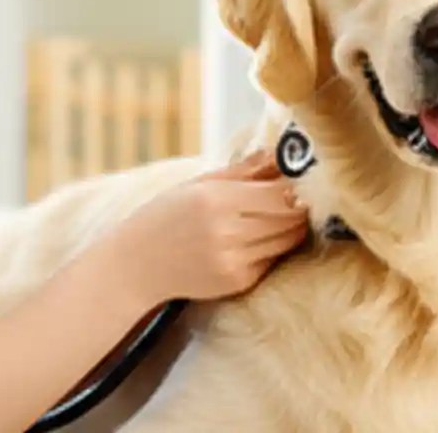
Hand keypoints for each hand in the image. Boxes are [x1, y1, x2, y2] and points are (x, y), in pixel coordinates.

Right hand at [111, 150, 309, 306]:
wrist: (138, 264)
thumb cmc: (166, 217)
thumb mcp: (198, 184)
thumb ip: (243, 171)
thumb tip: (279, 156)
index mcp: (216, 200)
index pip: (282, 194)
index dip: (297, 187)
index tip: (298, 180)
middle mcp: (227, 232)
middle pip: (291, 218)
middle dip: (299, 206)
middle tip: (294, 196)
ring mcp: (234, 260)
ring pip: (287, 240)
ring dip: (290, 227)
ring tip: (275, 215)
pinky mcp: (237, 281)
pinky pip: (272, 260)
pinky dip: (272, 248)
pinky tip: (253, 239)